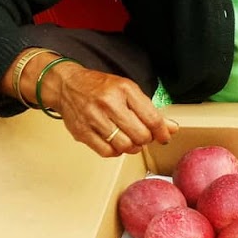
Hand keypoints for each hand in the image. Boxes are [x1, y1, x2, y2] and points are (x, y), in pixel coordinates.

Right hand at [43, 63, 172, 157]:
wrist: (66, 85)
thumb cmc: (99, 87)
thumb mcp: (128, 91)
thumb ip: (150, 110)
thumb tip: (171, 128)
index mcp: (124, 89)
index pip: (152, 118)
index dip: (162, 132)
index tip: (164, 137)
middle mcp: (109, 103)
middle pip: (140, 135)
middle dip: (146, 139)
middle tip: (143, 136)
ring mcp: (93, 118)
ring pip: (125, 146)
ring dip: (132, 147)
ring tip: (130, 140)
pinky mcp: (82, 131)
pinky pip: (107, 152)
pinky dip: (116, 152)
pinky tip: (116, 143)